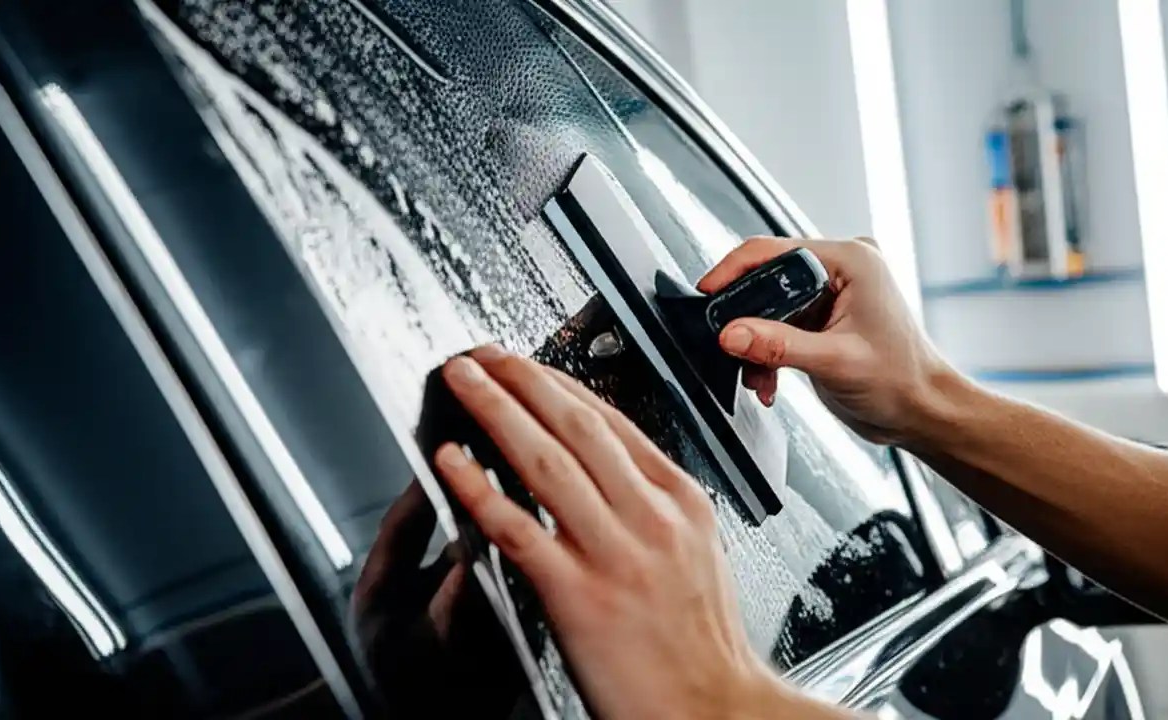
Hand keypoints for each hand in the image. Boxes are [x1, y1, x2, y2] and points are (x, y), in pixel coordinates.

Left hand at [432, 347, 837, 719]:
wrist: (716, 713)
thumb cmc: (704, 646)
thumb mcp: (698, 555)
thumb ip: (656, 508)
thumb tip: (610, 471)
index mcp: (682, 501)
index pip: (612, 421)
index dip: (558, 383)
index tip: (526, 365)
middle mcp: (652, 517)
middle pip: (576, 425)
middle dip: (522, 379)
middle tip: (483, 354)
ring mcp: (617, 554)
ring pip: (545, 460)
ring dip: (495, 411)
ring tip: (462, 382)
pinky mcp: (582, 597)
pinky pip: (519, 529)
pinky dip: (480, 488)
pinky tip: (451, 462)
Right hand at [698, 236, 956, 445]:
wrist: (922, 411)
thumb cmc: (902, 381)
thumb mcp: (834, 362)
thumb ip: (777, 346)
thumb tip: (732, 333)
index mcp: (852, 261)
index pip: (775, 251)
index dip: (735, 270)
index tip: (708, 291)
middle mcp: (842, 268)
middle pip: (768, 276)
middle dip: (746, 316)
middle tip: (731, 345)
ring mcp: (834, 292)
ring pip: (770, 304)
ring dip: (757, 341)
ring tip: (757, 375)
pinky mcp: (826, 316)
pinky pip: (781, 322)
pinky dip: (769, 350)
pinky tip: (769, 378)